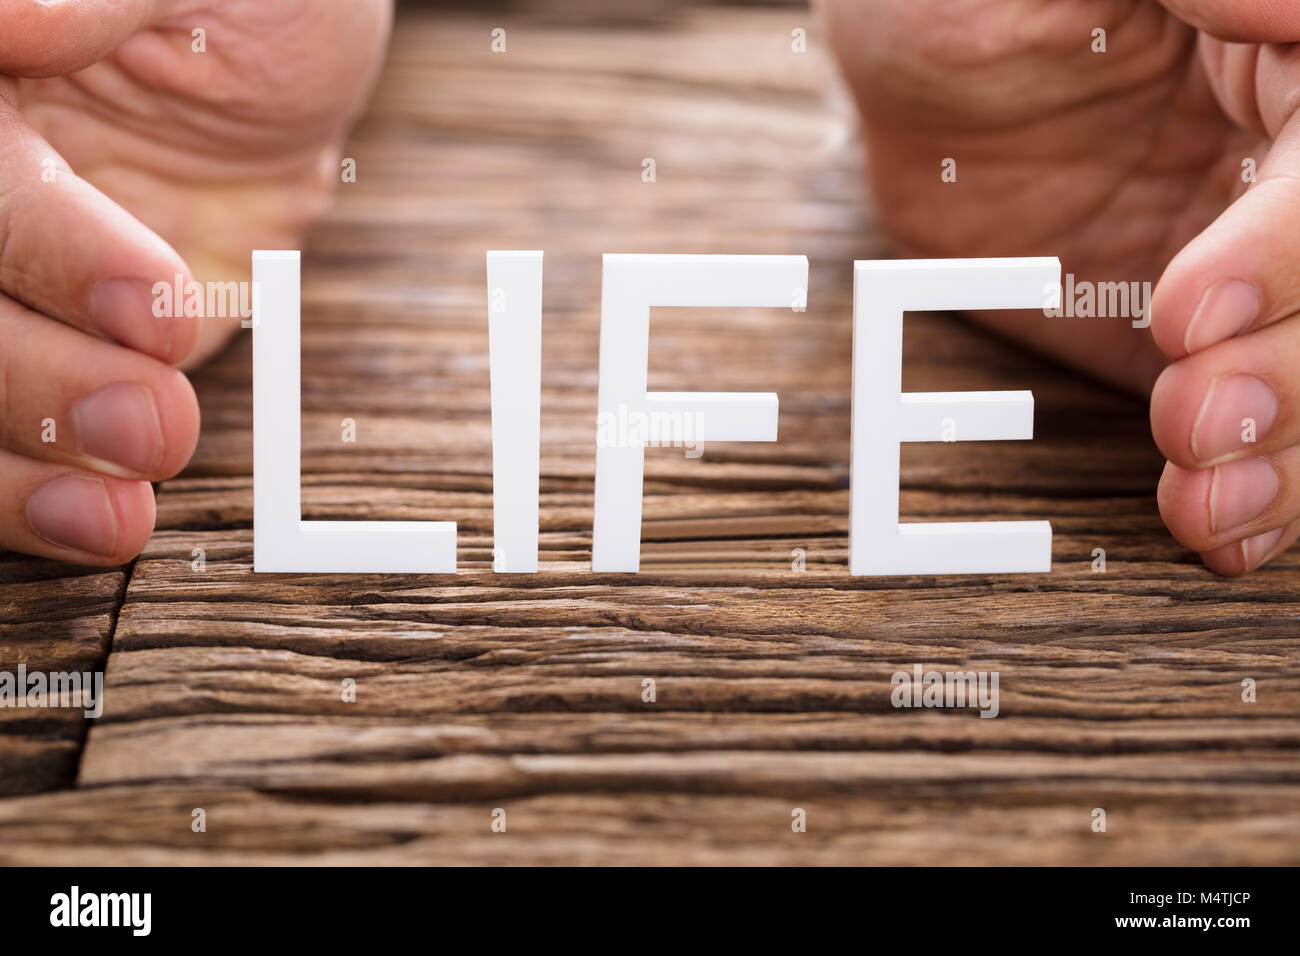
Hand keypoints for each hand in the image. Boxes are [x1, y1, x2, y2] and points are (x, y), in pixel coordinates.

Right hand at [0, 0, 390, 563]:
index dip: (42, 246)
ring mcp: (1, 272)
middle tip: (147, 425)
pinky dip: (38, 487)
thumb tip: (8, 19)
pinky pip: (14, 430)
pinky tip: (96, 521)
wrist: (281, 53)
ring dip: (20, 462)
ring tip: (118, 509)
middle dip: (29, 382)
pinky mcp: (47, 337)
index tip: (157, 304)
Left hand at [820, 0, 1299, 573]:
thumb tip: (1290, 11)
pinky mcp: (1186, 336)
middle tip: (1195, 425)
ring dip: (1282, 455)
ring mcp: (1247, 262)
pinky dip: (1248, 483)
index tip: (1186, 314)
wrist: (906, 65)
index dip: (1288, 253)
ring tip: (1208, 508)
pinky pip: (1246, 417)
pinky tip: (1221, 525)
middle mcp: (1284, 167)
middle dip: (1287, 373)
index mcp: (1289, 58)